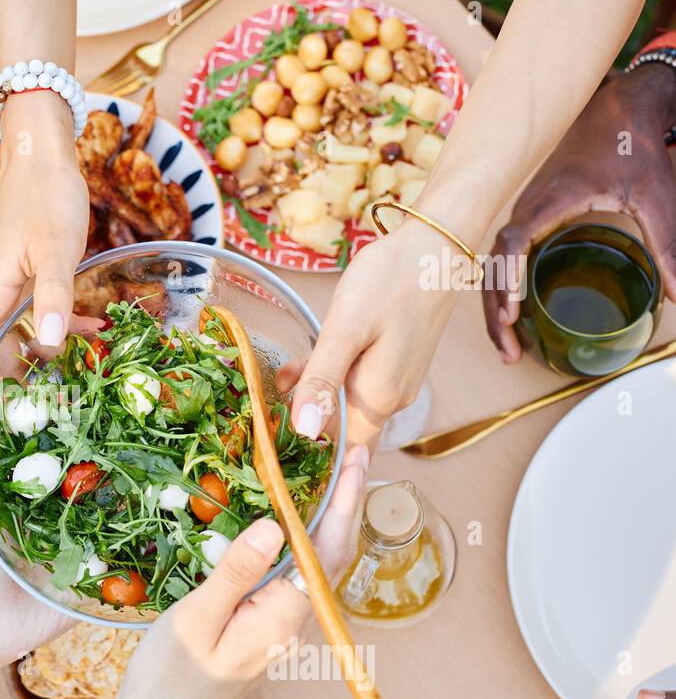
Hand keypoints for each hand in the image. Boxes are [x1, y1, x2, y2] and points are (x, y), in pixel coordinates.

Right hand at [0, 92, 88, 448]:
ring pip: (15, 344)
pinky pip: (34, 320)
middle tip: (29, 434)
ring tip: (67, 393)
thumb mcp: (58, 246)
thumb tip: (50, 343)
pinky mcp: (24, 280)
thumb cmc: (46, 195)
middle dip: (4, 399)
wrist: (42, 151)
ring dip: (38, 367)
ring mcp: (5, 291)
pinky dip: (57, 333)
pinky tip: (90, 337)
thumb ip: (55, 295)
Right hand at [73, 448, 367, 698]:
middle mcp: (291, 620)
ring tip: (327, 473)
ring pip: (311, 563)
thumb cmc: (169, 680)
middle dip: (344, 501)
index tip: (354, 457)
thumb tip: (277, 524)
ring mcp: (277, 625)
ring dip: (324, 517)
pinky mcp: (260, 627)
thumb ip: (237, 571)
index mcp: (282, 616)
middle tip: (349, 451)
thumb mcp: (196, 618)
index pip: (325, 548)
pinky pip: (289, 574)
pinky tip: (286, 519)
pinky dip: (297, 538)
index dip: (344, 500)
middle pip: (329, 553)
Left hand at [292, 220, 457, 446]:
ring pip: (345, 403)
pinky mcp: (396, 363)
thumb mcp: (345, 329)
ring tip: (278, 379)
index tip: (271, 449)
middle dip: (302, 420)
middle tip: (261, 408)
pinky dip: (328, 376)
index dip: (307, 453)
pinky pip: (355, 382)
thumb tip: (303, 430)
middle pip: (339, 428)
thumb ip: (322, 379)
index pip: (340, 450)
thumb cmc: (390, 281)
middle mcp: (392, 399)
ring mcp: (396, 381)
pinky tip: (300, 364)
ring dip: (312, 394)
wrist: (437, 245)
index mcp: (378, 398)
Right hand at [486, 65, 675, 360]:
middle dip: (494, 313)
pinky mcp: (530, 220)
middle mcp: (527, 209)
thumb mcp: (655, 196)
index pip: (512, 244)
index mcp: (550, 201)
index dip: (507, 280)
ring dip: (494, 308)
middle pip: (492, 267)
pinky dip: (502, 291)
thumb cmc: (631, 147)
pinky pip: (503, 261)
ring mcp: (524, 214)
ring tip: (509, 348)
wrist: (618, 109)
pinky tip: (515, 318)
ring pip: (493, 268)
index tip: (513, 313)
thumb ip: (667, 246)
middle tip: (509, 354)